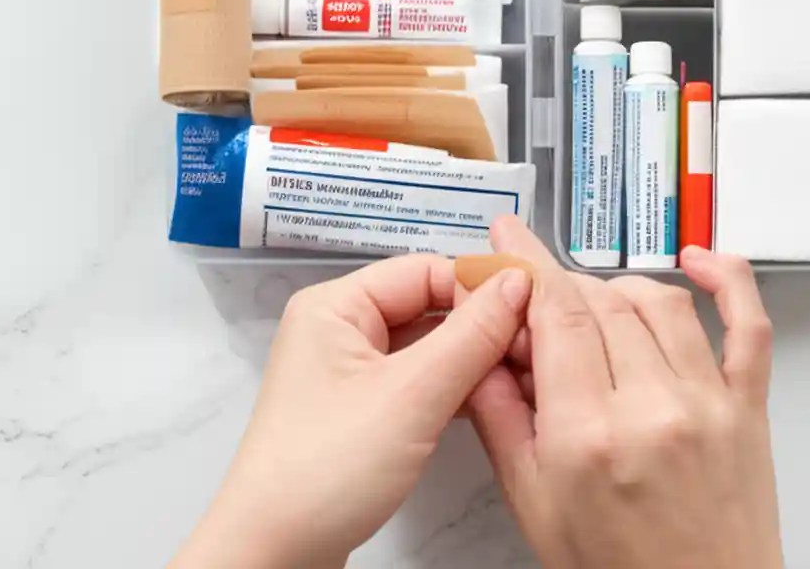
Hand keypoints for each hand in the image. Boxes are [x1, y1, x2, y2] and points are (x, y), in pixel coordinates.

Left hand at [171, 254, 530, 568]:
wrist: (274, 552)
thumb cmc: (329, 468)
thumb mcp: (412, 395)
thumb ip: (472, 334)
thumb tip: (521, 279)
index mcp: (336, 306)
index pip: (427, 270)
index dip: (480, 288)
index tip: (533, 314)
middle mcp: (339, 328)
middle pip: (427, 305)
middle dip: (481, 324)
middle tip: (535, 349)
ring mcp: (348, 372)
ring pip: (427, 345)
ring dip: (471, 358)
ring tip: (522, 374)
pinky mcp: (361, 411)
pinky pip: (417, 380)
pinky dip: (453, 387)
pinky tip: (490, 401)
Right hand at [470, 219, 782, 568]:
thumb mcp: (533, 503)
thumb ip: (500, 419)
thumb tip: (483, 349)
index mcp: (587, 435)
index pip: (554, 313)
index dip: (526, 264)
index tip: (508, 240)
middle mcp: (651, 407)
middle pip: (600, 302)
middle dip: (562, 289)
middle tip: (540, 304)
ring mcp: (708, 401)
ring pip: (661, 300)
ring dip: (619, 288)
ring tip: (595, 305)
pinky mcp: (749, 405)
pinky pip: (747, 323)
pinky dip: (727, 277)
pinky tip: (699, 260)